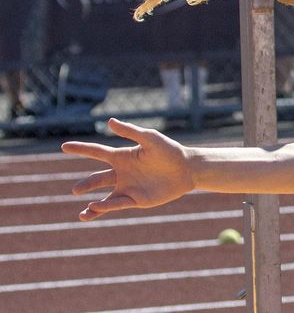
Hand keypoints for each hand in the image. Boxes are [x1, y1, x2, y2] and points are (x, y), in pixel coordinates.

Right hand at [61, 118, 195, 220]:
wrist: (187, 169)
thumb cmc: (170, 150)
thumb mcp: (149, 138)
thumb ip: (130, 132)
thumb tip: (109, 121)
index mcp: (122, 157)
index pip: (97, 152)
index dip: (81, 149)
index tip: (63, 146)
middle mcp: (122, 173)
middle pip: (98, 179)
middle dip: (86, 185)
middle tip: (75, 190)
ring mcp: (128, 187)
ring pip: (105, 199)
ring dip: (94, 207)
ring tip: (82, 214)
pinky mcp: (137, 200)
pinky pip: (118, 203)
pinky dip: (106, 207)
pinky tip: (96, 208)